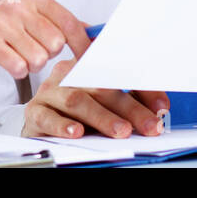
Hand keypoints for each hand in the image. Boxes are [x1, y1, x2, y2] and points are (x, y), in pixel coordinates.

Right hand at [0, 0, 91, 78]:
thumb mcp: (28, 12)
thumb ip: (59, 21)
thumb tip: (92, 32)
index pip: (69, 22)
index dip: (82, 45)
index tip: (88, 59)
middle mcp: (19, 6)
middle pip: (55, 44)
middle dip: (47, 55)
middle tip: (30, 49)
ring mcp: (2, 23)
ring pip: (39, 59)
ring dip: (31, 65)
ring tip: (17, 55)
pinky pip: (18, 67)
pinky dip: (17, 70)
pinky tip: (8, 61)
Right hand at [21, 58, 168, 138]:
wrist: (40, 123)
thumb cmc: (75, 112)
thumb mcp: (103, 103)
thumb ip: (130, 100)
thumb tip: (159, 107)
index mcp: (85, 65)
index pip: (117, 73)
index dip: (141, 88)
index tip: (161, 106)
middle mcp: (67, 75)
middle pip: (100, 88)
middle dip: (129, 108)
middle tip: (149, 125)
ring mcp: (50, 93)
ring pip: (77, 100)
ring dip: (102, 117)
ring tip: (120, 130)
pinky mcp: (35, 112)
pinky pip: (47, 117)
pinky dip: (63, 125)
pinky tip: (77, 132)